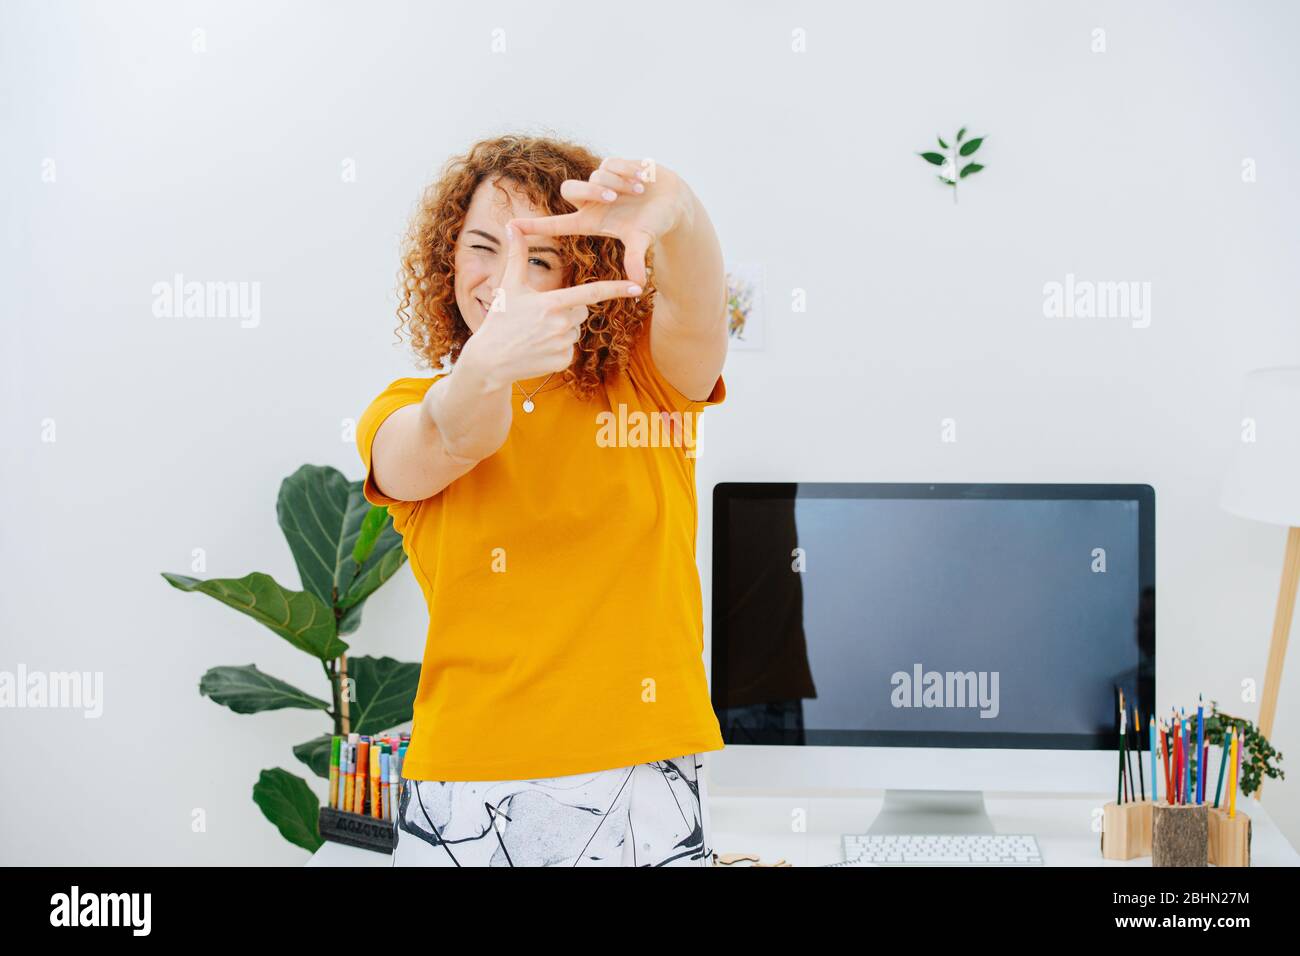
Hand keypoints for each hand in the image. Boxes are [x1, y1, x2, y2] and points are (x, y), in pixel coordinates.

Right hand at [462, 222, 643, 387]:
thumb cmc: (499, 319)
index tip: (637, 286)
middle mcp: (561, 325)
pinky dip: (557, 348)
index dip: (616, 289)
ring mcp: (563, 345)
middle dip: (569, 310)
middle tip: (542, 316)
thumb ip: (517, 255)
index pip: (591, 293)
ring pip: (575, 331)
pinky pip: (569, 349)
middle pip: (581, 311)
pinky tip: (538, 349)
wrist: (490, 361)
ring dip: (561, 330)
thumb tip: (512, 226)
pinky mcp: (563, 363)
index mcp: (552, 303)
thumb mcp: (508, 286)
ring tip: (535, 334)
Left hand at [509, 157, 689, 286]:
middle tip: (614, 198)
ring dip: (618, 183)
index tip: (510, 227)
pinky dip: (628, 171)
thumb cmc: (654, 224)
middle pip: (570, 189)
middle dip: (592, 191)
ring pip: (595, 175)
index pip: (556, 224)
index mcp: (591, 221)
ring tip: (639, 191)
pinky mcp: (613, 165)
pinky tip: (643, 179)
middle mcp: (592, 202)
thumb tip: (639, 284)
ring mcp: (602, 182)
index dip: (534, 226)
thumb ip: (636, 258)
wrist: (674, 201)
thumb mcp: (643, 240)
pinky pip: (611, 163)